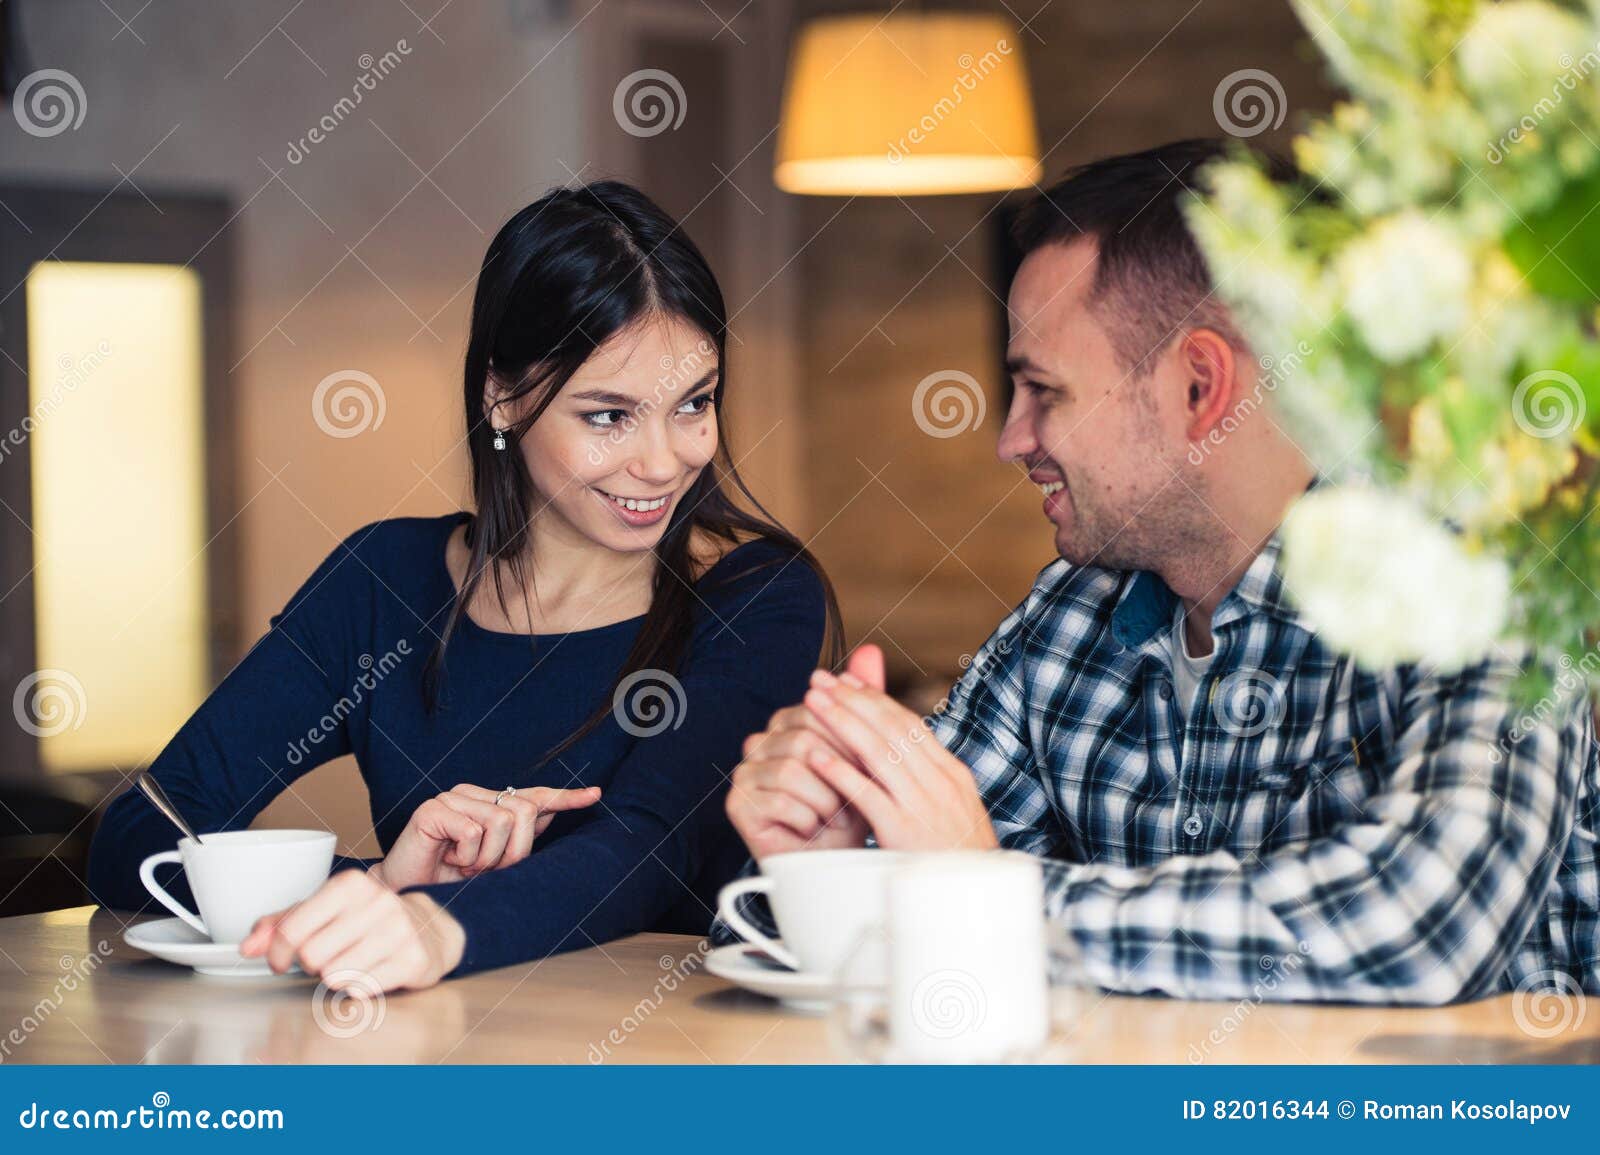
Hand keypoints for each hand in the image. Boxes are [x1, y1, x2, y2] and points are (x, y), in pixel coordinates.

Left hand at [239, 869, 465, 991]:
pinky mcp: (412, 960)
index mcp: (350, 884)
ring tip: (351, 963)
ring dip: (335, 977)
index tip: (282, 960)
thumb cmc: (368, 921)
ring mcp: (398, 930)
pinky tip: (371, 973)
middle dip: (313, 965)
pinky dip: (358, 988)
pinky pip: (361, 990)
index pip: (292, 929)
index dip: (278, 953)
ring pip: (334, 976)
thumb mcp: (324, 912)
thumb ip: (281, 924)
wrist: (428, 930)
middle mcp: (377, 902)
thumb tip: (247, 946)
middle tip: (328, 958)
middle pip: (312, 956)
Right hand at [371, 783, 601, 890]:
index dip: (566, 798)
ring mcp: (453, 798)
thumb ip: (518, 838)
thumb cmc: (450, 880)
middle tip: (485, 868)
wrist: (408, 893)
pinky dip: (466, 855)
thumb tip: (547, 814)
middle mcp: (474, 794)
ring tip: (465, 864)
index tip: (595, 795)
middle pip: (524, 812)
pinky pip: (473, 832)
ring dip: (487, 858)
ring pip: (502, 822)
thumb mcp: (494, 863)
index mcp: (491, 804)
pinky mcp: (434, 808)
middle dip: (513, 851)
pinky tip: (449, 857)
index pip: (535, 796)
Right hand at [726, 647, 883, 860]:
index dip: (849, 742)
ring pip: (794, 768)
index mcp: (788, 722)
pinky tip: (814, 829)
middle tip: (854, 798)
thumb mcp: (865, 752)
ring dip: (826, 800)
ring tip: (835, 818)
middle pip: (806, 738)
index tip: (869, 768)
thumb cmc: (851, 807)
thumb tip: (872, 649)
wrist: (835, 861)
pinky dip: (807, 818)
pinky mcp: (737, 802)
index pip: (820, 713)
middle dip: (839, 773)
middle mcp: (761, 740)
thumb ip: (866, 701)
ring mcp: (746, 770)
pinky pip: (780, 799)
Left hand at [800, 665, 997, 851]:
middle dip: (850, 698)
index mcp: (951, 773)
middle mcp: (938, 782)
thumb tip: (908, 749)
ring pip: (876, 752)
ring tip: (811, 702)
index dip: (874, 698)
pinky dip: (841, 773)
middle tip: (819, 678)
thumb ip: (931, 778)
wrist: (979, 897)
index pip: (908, 723)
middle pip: (889, 728)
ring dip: (840, 722)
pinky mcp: (903, 832)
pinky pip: (868, 796)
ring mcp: (921, 805)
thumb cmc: (961, 857)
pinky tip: (817, 757)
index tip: (846, 680)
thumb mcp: (956, 809)